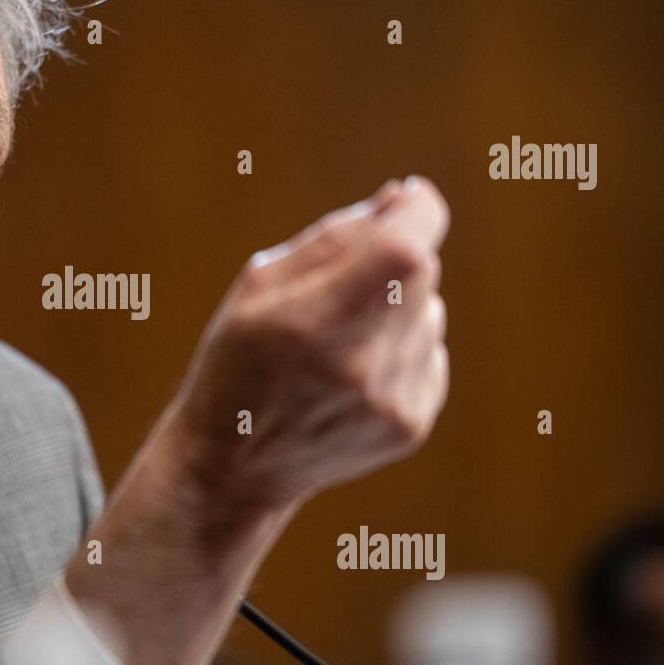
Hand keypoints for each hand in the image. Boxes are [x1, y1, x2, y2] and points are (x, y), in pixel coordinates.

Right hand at [166, 175, 449, 511]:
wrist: (233, 467)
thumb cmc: (237, 360)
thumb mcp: (259, 283)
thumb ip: (335, 235)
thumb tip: (403, 198)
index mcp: (316, 320)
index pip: (407, 244)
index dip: (417, 209)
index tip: (407, 197)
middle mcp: (362, 364)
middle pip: (420, 272)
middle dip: (392, 259)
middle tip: (340, 284)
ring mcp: (392, 400)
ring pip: (429, 312)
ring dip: (395, 309)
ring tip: (335, 343)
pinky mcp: (410, 425)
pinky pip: (430, 352)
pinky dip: (400, 349)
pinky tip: (351, 375)